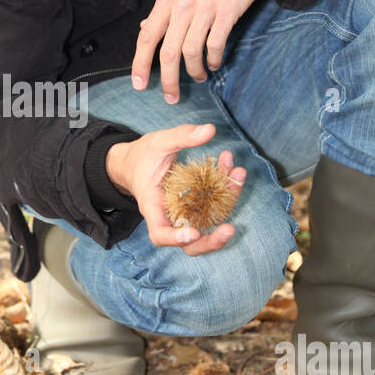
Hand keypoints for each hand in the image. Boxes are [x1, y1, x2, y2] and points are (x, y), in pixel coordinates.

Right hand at [106, 121, 245, 251]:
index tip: (193, 232)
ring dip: (228, 202)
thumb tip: (210, 129)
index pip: (160, 233)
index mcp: (152, 208)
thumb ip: (182, 136)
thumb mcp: (158, 142)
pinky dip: (227, 188)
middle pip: (189, 244)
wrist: (136, 163)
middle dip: (211, 241)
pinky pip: (215, 205)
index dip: (175, 238)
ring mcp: (185, 214)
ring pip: (209, 223)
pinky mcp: (197, 206)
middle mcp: (170, 217)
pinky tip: (232, 167)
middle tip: (230, 229)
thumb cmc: (142, 156)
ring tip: (238, 174)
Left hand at [131, 0, 263, 102]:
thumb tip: (147, 28)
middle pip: (167, 52)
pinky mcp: (227, 12)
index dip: (139, 63)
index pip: (147, 36)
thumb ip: (165, 8)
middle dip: (167, 79)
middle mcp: (183, 4)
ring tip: (198, 77)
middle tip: (171, 96)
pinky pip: (215, 44)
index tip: (138, 83)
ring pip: (191, 52)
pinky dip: (213, 59)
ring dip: (194, 71)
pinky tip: (214, 63)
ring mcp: (205, 8)